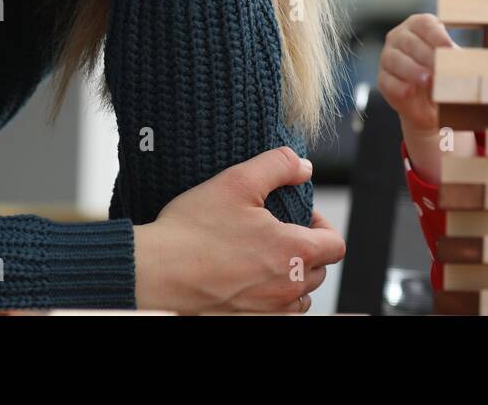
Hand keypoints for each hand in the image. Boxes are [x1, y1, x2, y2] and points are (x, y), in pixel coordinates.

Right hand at [133, 146, 344, 313]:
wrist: (152, 273)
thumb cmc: (191, 230)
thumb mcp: (237, 182)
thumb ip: (278, 166)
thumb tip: (303, 167)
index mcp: (294, 253)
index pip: (335, 244)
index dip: (323, 225)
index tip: (301, 216)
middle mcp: (287, 289)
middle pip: (319, 271)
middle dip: (307, 249)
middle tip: (278, 232)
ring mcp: (267, 312)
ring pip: (299, 297)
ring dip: (291, 277)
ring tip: (264, 257)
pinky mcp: (246, 322)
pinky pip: (275, 313)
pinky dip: (271, 298)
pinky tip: (247, 278)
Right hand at [377, 13, 454, 134]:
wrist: (430, 103)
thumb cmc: (444, 73)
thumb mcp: (453, 62)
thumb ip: (456, 57)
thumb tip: (464, 58)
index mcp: (419, 25)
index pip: (425, 25)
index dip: (437, 36)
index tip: (449, 48)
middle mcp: (400, 37)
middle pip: (410, 42)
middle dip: (427, 55)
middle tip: (440, 68)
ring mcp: (388, 56)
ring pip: (396, 60)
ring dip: (412, 70)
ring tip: (427, 80)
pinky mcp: (383, 78)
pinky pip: (387, 80)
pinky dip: (398, 86)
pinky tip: (409, 91)